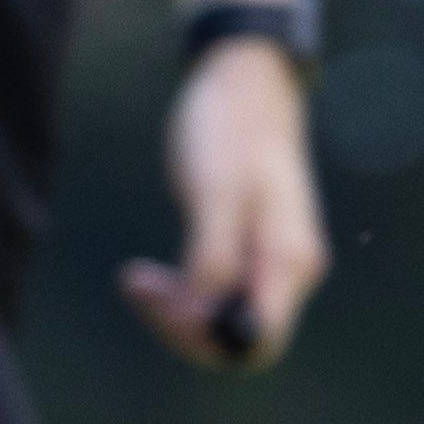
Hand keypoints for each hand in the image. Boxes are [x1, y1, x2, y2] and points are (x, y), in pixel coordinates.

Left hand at [124, 39, 331, 368]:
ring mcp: (267, 261)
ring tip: (134, 278)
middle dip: (183, 326)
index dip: (206, 339)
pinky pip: (212, 293)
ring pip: (219, 318)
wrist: (243, 82)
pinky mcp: (244, 251)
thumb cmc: (231, 128)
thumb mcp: (214, 191)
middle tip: (138, 286)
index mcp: (289, 260)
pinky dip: (178, 291)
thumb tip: (199, 316)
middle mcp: (287, 270)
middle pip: (237, 337)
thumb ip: (212, 257)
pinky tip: (144, 274)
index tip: (165, 306)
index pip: (257, 341)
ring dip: (174, 308)